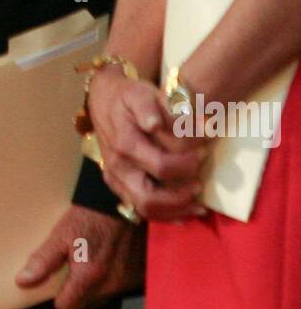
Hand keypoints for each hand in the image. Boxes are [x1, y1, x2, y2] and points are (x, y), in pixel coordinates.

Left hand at [15, 203, 145, 308]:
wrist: (124, 200)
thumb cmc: (92, 215)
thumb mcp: (61, 234)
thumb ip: (43, 261)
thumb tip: (24, 282)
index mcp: (88, 277)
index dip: (61, 298)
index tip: (60, 283)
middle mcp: (111, 285)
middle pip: (87, 305)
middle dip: (80, 292)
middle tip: (78, 267)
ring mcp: (129, 282)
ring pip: (105, 297)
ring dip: (99, 285)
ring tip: (96, 260)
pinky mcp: (141, 275)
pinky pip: (123, 287)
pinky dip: (117, 277)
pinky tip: (112, 258)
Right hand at [88, 65, 208, 221]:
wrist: (103, 101)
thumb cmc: (128, 97)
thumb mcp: (141, 93)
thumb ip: (153, 107)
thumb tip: (155, 124)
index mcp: (125, 144)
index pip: (160, 166)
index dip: (186, 165)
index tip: (205, 153)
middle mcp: (118, 167)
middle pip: (149, 198)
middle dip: (180, 198)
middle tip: (201, 187)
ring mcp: (115, 179)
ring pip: (144, 209)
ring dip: (174, 212)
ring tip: (199, 207)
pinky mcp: (118, 186)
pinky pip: (140, 209)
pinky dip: (164, 215)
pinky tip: (184, 215)